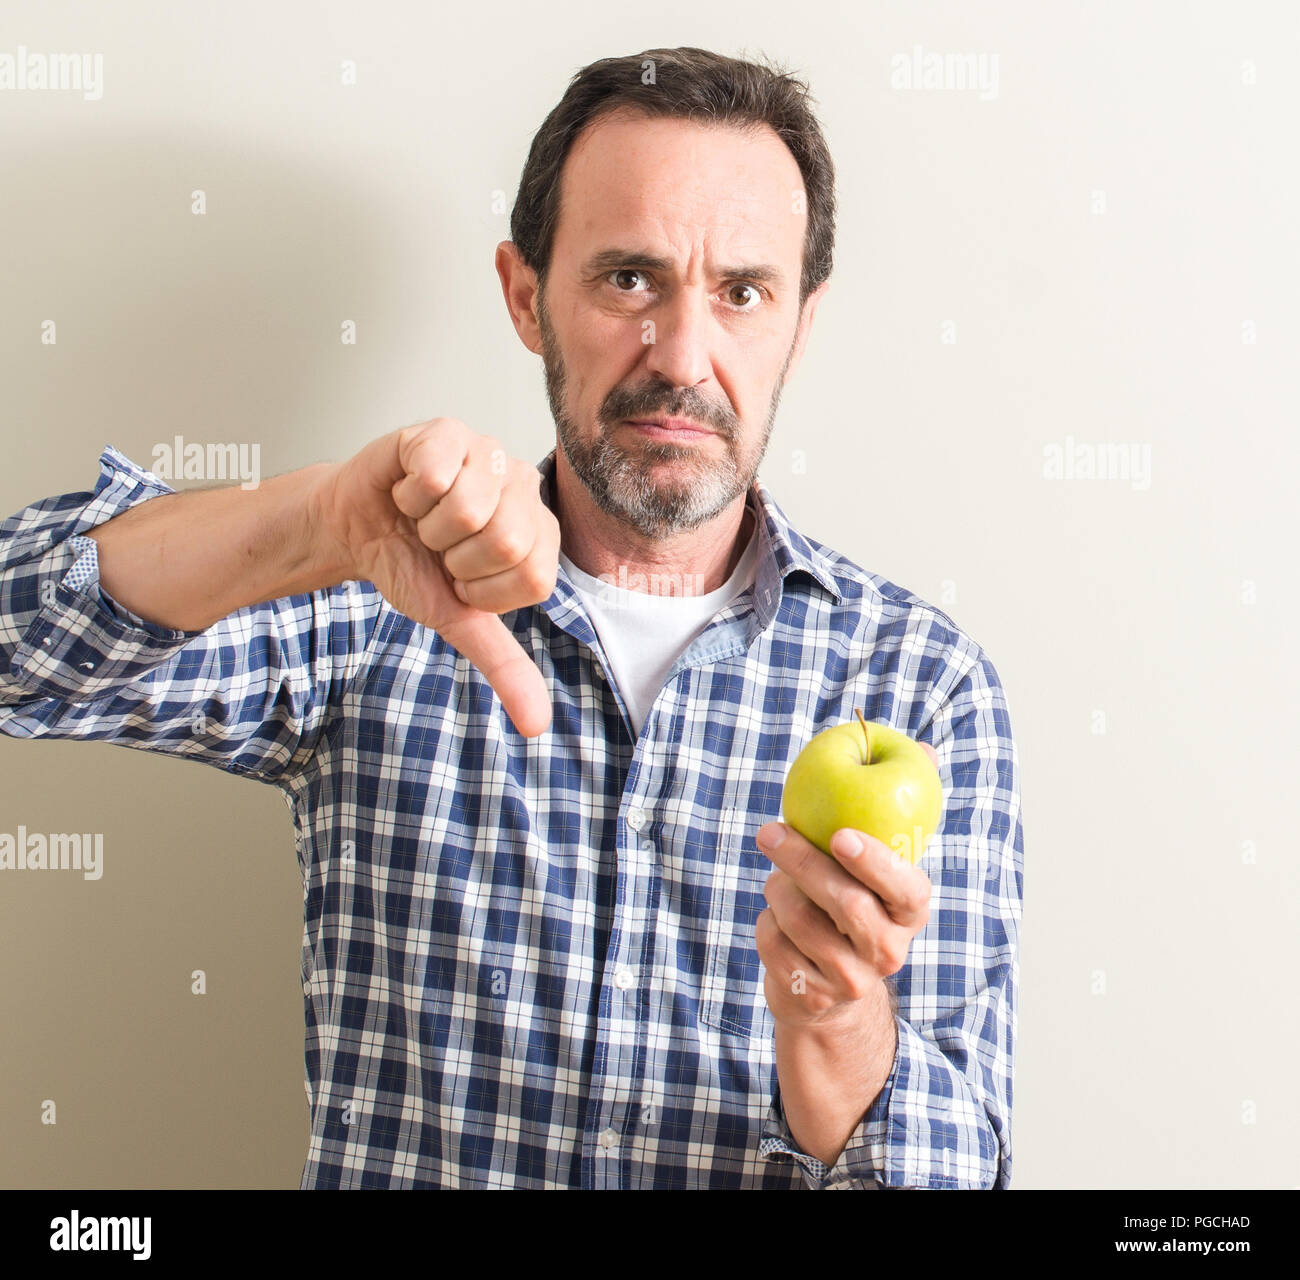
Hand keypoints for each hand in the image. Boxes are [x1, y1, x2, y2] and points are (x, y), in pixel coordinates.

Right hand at [316, 418, 559, 736]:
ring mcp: (488, 452)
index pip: (530, 576)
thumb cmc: (412, 566)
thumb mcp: (458, 620)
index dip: (481, 587)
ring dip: (427, 523)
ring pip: (469, 506)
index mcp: (539, 534)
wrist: (354, 531)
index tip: (461, 577)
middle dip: (452, 556)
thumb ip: (503, 665)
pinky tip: (409, 488)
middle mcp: (523, 487)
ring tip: (423, 516)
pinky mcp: (446, 430)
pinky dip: (408, 492)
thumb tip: (535, 725)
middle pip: (503, 539)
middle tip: (439, 545)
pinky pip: (437, 470)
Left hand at [754, 742, 938, 1029]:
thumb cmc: (853, 901)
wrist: (829, 988)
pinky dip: (765, 924)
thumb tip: (924, 749)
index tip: (841, 835)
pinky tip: (774, 919)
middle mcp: (888, 950)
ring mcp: (852, 980)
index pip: (905, 889)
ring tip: (777, 878)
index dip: (875, 862)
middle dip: (802, 861)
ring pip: (802, 922)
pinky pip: (775, 947)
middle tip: (769, 831)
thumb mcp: (877, 864)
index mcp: (910, 911)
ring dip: (778, 890)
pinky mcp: (813, 999)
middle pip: (846, 903)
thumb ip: (895, 810)